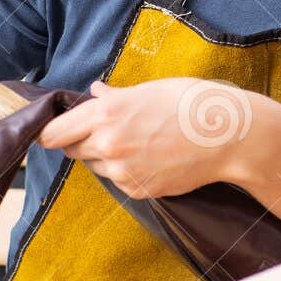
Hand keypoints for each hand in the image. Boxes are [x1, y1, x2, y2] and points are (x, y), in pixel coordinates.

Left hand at [36, 78, 262, 198]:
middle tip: (111, 130)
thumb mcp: (150, 90)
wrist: (228, 136)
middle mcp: (107, 145)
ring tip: (140, 142)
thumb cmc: (191, 103)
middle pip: (72, 150)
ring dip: (107, 157)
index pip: (53, 133)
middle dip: (84, 141)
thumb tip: (95, 93)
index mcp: (105, 114)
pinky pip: (118, 180)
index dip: (52, 131)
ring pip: (97, 166)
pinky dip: (127, 171)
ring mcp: (121, 171)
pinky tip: (153, 157)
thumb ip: (115, 97)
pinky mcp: (137, 190)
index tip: (55, 130)